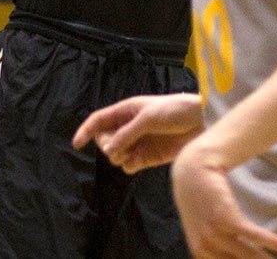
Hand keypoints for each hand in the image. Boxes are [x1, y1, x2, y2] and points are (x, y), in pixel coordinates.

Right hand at [72, 93, 202, 173]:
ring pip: (115, 155)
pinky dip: (130, 165)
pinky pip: (128, 166)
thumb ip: (127, 133)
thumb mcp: (148, 117)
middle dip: (108, 145)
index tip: (76, 143)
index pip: (99, 120)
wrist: (199, 123)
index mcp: (126, 111)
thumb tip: (107, 150)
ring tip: (132, 152)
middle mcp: (128, 127)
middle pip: (104, 141)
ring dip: (119, 156)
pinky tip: (139, 161)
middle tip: (121, 145)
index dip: (86, 130)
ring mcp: (137, 143)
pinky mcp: (147, 157)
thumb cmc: (174, 111)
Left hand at [173, 142, 276, 257]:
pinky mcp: (227, 219)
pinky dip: (275, 243)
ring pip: (251, 256)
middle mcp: (206, 248)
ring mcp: (214, 234)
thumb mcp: (201, 229)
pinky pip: (256, 236)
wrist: (192, 172)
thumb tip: (236, 256)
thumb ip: (213, 248)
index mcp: (200, 254)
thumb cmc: (199, 201)